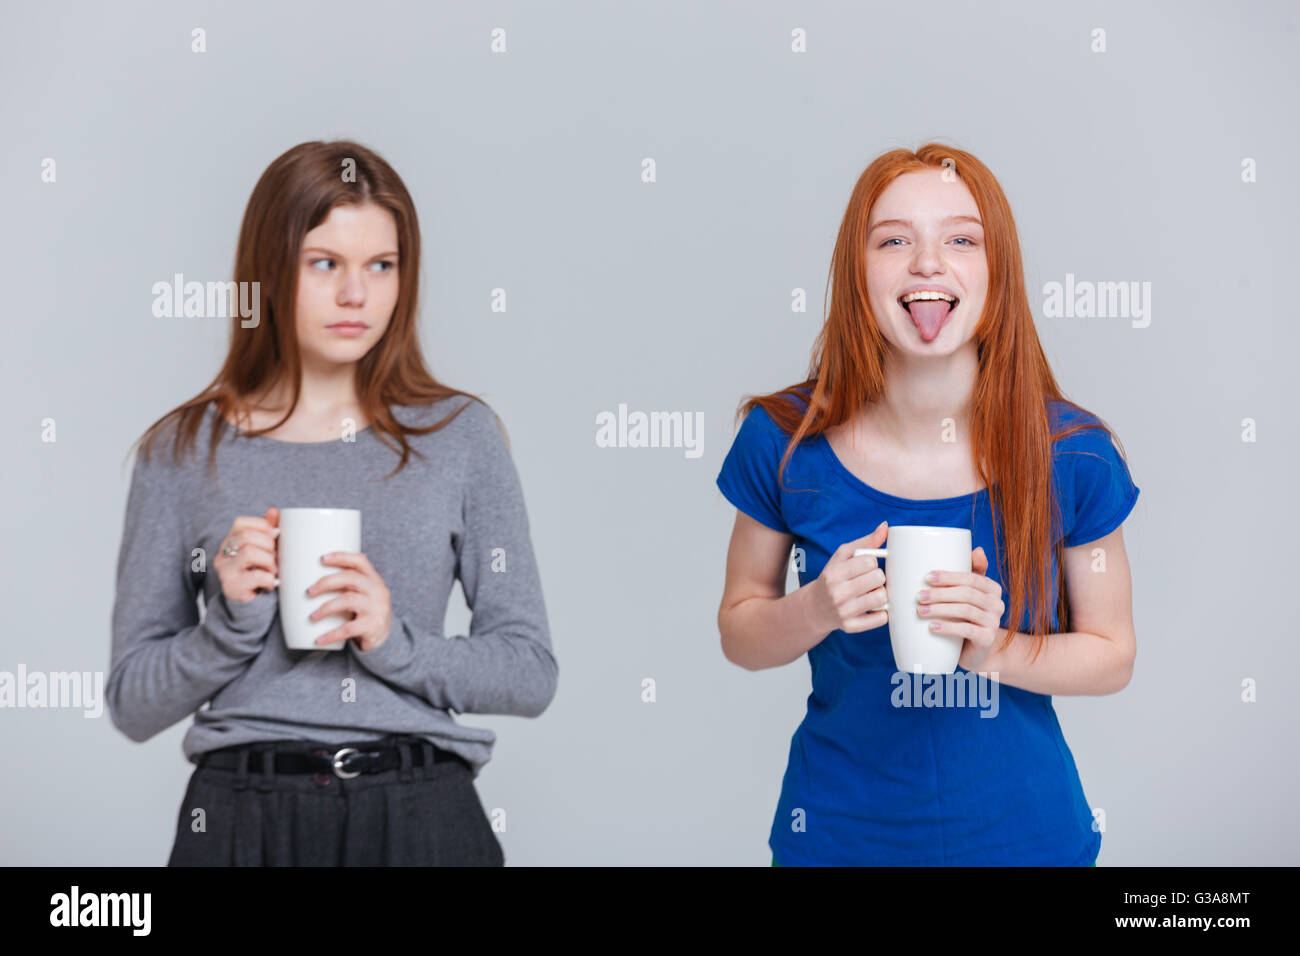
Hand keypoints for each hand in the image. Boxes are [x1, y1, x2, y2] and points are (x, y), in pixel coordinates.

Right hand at [215, 507, 279, 602]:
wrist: (251, 602)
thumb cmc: (260, 570)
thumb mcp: (265, 548)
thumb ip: (268, 529)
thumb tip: (274, 510)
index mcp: (230, 540)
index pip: (240, 523)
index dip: (262, 526)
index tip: (275, 536)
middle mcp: (223, 553)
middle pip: (246, 537)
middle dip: (268, 545)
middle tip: (276, 557)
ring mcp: (224, 570)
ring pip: (249, 553)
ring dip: (269, 561)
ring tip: (273, 570)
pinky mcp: (231, 586)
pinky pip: (255, 576)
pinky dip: (269, 579)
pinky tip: (270, 583)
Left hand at [308, 551, 392, 651]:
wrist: (383, 637)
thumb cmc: (364, 611)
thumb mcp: (362, 594)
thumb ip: (347, 584)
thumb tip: (308, 579)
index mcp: (373, 579)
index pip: (360, 561)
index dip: (342, 557)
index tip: (322, 558)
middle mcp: (378, 590)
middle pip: (351, 578)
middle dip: (327, 582)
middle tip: (309, 591)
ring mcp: (377, 608)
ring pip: (348, 600)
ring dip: (326, 607)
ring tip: (312, 616)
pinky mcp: (373, 626)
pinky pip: (348, 628)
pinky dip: (331, 634)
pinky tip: (319, 639)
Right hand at [809, 520, 889, 634]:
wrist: (815, 608)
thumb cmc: (832, 578)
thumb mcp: (842, 556)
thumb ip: (865, 542)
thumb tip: (885, 526)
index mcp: (834, 572)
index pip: (870, 561)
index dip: (873, 563)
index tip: (866, 567)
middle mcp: (837, 592)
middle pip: (879, 578)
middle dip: (878, 578)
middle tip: (870, 581)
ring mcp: (844, 611)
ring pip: (882, 598)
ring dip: (881, 594)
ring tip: (872, 593)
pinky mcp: (851, 627)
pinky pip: (881, 618)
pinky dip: (882, 612)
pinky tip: (873, 608)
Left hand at [916, 546, 1003, 671]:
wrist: (974, 651)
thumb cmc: (965, 618)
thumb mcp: (966, 595)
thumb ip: (969, 572)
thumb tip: (977, 549)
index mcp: (992, 588)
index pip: (971, 578)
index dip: (949, 576)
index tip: (927, 577)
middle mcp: (997, 604)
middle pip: (966, 594)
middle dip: (940, 593)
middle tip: (918, 596)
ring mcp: (994, 622)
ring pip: (965, 610)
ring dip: (939, 609)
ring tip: (920, 610)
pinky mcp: (987, 639)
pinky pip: (967, 631)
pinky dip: (948, 627)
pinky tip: (932, 627)